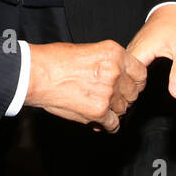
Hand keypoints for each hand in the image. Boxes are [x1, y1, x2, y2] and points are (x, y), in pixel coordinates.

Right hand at [24, 40, 145, 132]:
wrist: (36, 74)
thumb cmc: (55, 60)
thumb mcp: (88, 50)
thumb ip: (108, 63)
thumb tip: (120, 79)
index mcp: (114, 53)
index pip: (140, 72)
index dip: (135, 82)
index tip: (129, 87)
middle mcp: (115, 72)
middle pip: (133, 93)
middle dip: (123, 98)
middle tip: (111, 99)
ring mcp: (108, 92)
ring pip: (123, 109)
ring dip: (113, 111)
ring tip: (99, 108)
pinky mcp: (98, 111)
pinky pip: (113, 124)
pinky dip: (107, 126)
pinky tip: (100, 122)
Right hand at [127, 4, 175, 98]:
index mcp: (140, 50)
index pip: (126, 79)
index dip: (129, 93)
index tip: (132, 104)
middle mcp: (132, 49)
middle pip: (122, 76)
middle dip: (125, 90)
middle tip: (129, 105)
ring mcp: (133, 48)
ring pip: (123, 70)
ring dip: (127, 82)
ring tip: (130, 98)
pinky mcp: (136, 48)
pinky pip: (128, 65)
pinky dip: (131, 75)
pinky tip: (137, 84)